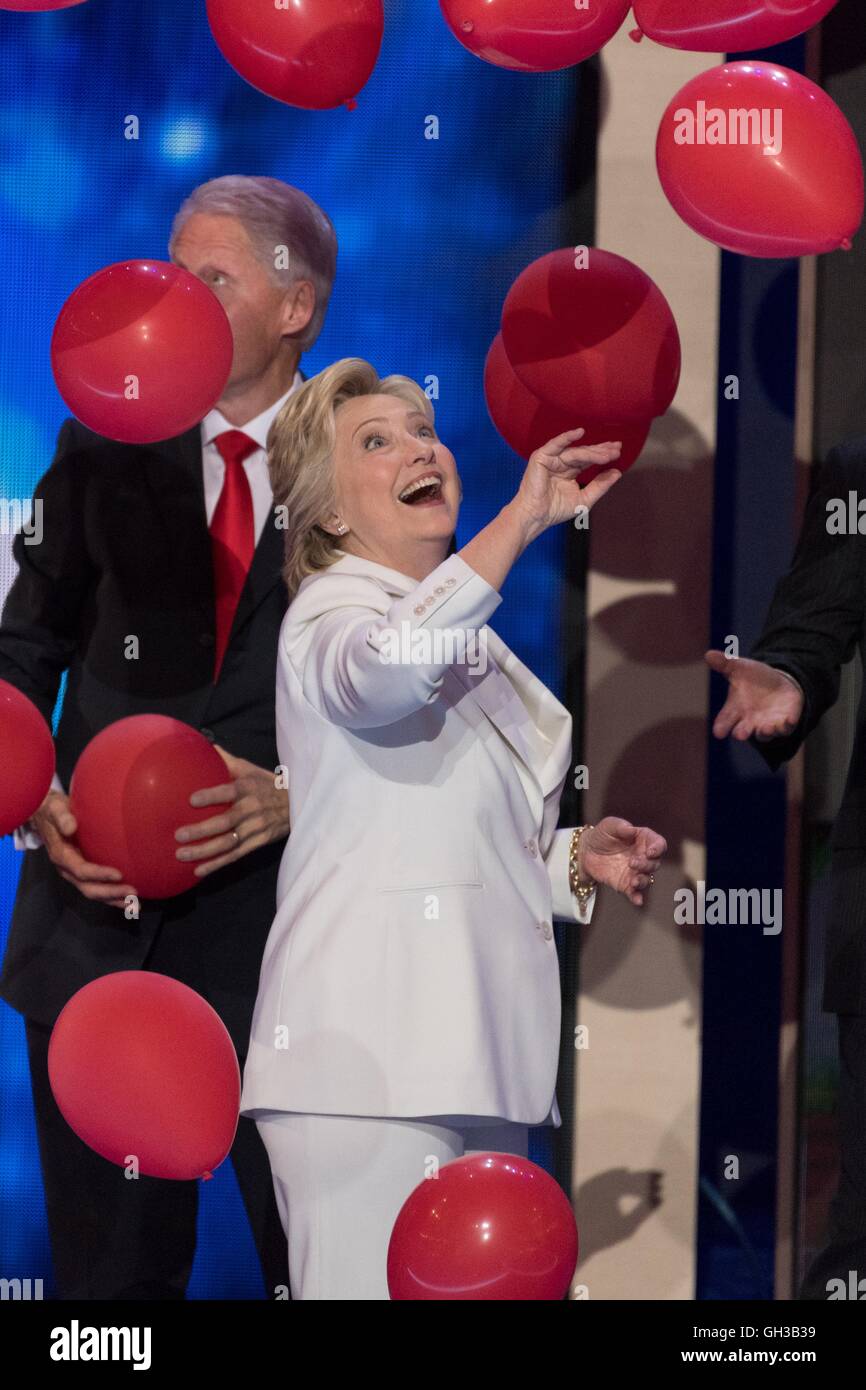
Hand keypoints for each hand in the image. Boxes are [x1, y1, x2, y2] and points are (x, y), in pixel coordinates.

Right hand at [30, 789, 137, 909]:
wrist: (44, 815)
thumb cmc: (52, 810)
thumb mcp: (54, 809)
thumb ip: (62, 817)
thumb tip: (71, 827)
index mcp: (61, 855)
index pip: (81, 870)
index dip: (99, 874)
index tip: (119, 874)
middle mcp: (67, 869)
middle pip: (88, 887)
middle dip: (110, 893)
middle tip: (133, 892)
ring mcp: (74, 873)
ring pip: (93, 892)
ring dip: (113, 899)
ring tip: (134, 903)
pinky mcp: (81, 872)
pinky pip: (97, 887)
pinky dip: (112, 895)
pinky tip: (128, 897)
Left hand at [174, 745, 290, 878]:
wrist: (298, 804)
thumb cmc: (267, 784)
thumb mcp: (250, 769)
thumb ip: (226, 762)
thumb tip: (203, 747)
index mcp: (249, 788)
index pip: (229, 792)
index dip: (212, 796)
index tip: (191, 800)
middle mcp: (252, 809)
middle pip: (225, 822)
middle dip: (201, 830)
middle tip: (178, 835)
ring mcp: (256, 829)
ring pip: (228, 843)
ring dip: (204, 851)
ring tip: (181, 855)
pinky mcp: (258, 843)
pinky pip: (235, 855)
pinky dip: (217, 864)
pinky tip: (199, 870)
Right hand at [512, 428, 622, 534]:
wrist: (537, 517)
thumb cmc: (556, 510)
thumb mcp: (584, 498)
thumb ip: (600, 485)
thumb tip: (617, 472)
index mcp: (570, 470)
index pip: (589, 459)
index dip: (603, 455)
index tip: (618, 452)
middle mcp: (561, 462)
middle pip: (584, 453)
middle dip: (601, 450)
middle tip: (617, 449)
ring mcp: (551, 458)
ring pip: (575, 452)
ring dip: (592, 451)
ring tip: (607, 454)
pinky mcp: (541, 457)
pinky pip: (556, 444)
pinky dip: (567, 437)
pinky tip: (580, 432)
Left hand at [581, 816, 666, 906]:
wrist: (586, 852)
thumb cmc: (601, 835)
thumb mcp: (609, 825)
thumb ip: (620, 826)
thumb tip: (631, 830)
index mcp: (643, 840)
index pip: (659, 844)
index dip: (658, 848)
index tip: (650, 852)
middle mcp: (643, 857)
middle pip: (654, 863)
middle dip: (646, 865)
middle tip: (632, 863)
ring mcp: (635, 872)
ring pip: (647, 879)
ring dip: (643, 881)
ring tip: (634, 881)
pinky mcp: (625, 884)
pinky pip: (635, 893)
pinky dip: (637, 897)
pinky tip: (637, 900)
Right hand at [705, 651, 803, 741]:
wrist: (778, 682)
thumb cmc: (753, 678)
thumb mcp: (740, 668)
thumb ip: (725, 663)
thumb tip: (708, 654)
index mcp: (735, 709)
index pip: (725, 720)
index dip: (721, 727)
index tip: (718, 732)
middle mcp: (750, 721)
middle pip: (743, 731)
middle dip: (742, 732)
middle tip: (740, 734)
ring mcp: (767, 723)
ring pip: (765, 733)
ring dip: (765, 732)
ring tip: (765, 728)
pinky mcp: (785, 722)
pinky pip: (787, 727)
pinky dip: (787, 725)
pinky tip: (789, 720)